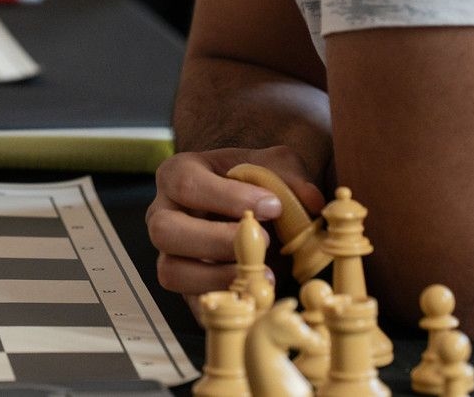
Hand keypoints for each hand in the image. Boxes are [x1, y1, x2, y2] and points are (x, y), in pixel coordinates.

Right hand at [147, 145, 326, 300]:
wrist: (254, 211)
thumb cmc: (254, 184)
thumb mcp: (273, 167)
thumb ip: (289, 177)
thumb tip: (310, 201)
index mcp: (177, 176)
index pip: (186, 184)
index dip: (227, 197)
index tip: (272, 207)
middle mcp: (163, 215)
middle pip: (164, 230)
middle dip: (215, 240)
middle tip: (262, 242)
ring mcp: (170, 254)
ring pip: (171, 272)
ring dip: (218, 278)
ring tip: (262, 276)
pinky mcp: (187, 288)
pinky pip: (193, 305)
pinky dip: (225, 306)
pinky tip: (256, 298)